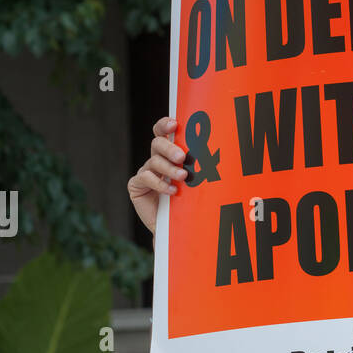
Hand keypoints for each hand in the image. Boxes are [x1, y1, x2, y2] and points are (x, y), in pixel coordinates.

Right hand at [127, 116, 188, 234]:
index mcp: (168, 154)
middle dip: (170, 148)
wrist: (177, 228)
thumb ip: (198, 167)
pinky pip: (145, 178)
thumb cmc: (190, 203)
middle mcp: (155, 160)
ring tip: (183, 177)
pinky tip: (172, 191)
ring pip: (154, 161)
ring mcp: (145, 172)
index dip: (165, 125)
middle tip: (182, 157)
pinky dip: (160, 184)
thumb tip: (216, 152)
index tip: (174, 124)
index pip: (163, 133)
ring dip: (169, 169)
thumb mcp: (196, 182)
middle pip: (157, 144)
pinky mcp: (136, 186)